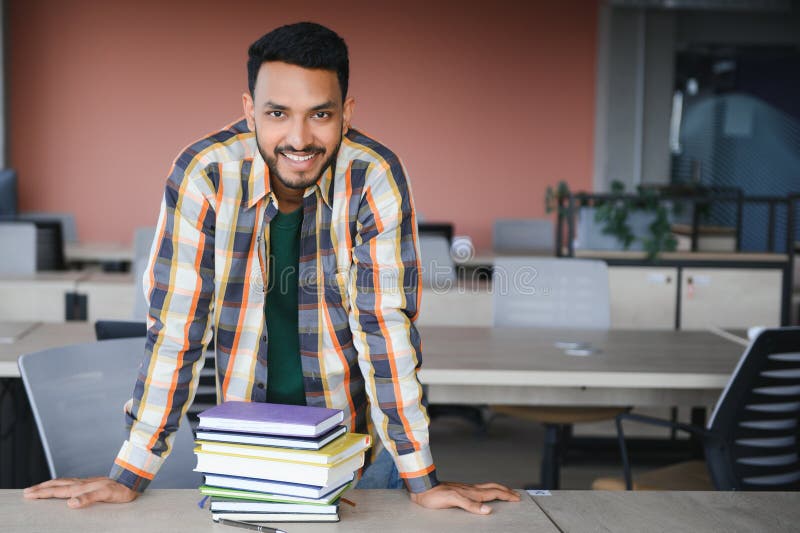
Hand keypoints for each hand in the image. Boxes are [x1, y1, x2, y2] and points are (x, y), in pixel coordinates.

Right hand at [23, 477, 137, 507]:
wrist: (133, 480)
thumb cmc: (121, 489)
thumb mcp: (106, 495)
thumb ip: (88, 498)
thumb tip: (70, 503)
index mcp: (82, 487)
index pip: (57, 490)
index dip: (43, 493)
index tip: (29, 494)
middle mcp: (81, 483)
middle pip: (57, 484)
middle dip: (41, 488)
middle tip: (26, 492)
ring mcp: (86, 482)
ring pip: (63, 482)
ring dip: (49, 485)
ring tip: (39, 487)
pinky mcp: (91, 483)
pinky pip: (70, 483)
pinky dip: (60, 484)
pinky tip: (61, 486)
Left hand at [409, 481, 519, 514]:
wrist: (423, 489)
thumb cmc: (435, 496)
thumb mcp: (453, 500)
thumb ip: (470, 504)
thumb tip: (487, 509)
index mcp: (472, 492)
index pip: (494, 493)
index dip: (506, 495)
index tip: (516, 498)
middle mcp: (471, 489)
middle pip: (493, 488)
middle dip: (506, 491)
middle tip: (516, 495)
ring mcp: (466, 489)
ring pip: (487, 488)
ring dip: (499, 490)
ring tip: (505, 492)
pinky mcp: (461, 491)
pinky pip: (480, 490)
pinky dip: (488, 492)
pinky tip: (485, 494)